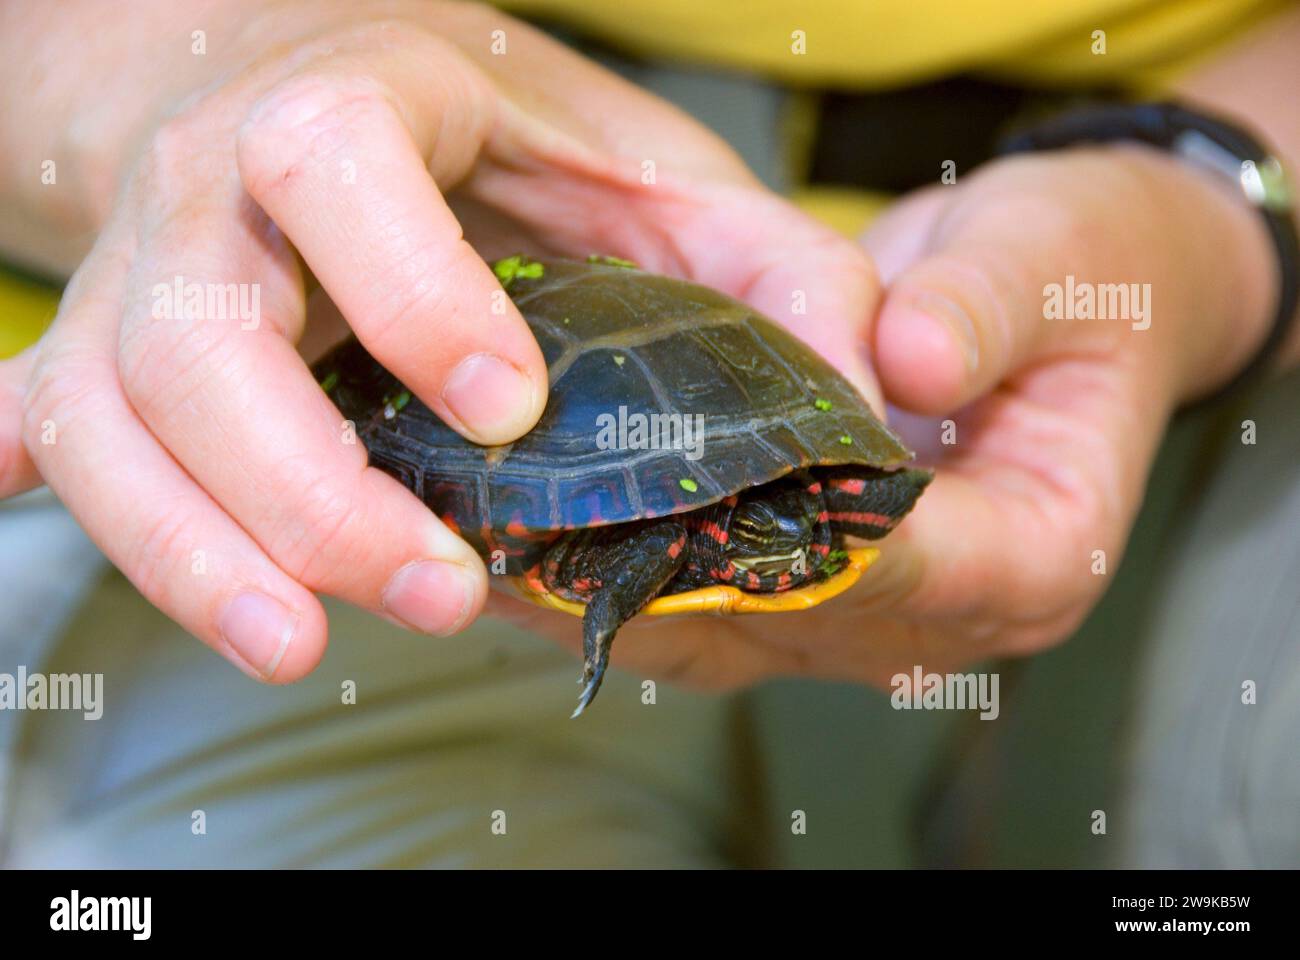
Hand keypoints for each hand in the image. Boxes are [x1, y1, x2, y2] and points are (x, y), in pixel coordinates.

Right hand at [0, 1, 877, 680]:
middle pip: (198, 334)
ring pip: (109, 416)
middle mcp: (214, 188)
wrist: (279, 70)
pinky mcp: (96, 351)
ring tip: (301, 641)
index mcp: (354, 102)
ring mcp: (137, 274)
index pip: (335, 163)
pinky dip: (56, 497)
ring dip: (193, 546)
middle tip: (431, 588)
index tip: (506, 411)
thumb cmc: (469, 129)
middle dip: (306, 482)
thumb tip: (859, 374)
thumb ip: (758, 256)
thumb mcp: (633, 162)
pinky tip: (22, 513)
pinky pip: (47, 431)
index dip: (408, 287)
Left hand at [498, 145, 1276, 688]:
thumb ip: (983, 306)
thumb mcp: (1046, 259)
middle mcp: (953, 613)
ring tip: (510, 539)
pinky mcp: (818, 594)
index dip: (791, 527)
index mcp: (1039, 553)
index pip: (909, 564)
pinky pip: (713, 611)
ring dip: (622, 592)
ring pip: (733, 636)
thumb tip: (903, 357)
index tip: (674, 491)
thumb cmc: (1074, 276)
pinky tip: (542, 539)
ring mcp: (878, 616)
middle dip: (670, 574)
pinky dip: (629, 582)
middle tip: (540, 527)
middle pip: (796, 618)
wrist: (1064, 298)